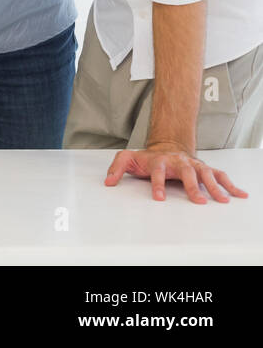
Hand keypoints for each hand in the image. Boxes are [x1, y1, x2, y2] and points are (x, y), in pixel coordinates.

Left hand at [104, 142, 248, 203]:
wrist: (166, 146)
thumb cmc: (146, 158)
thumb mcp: (127, 159)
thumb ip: (116, 168)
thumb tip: (108, 182)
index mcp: (159, 161)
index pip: (158, 172)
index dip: (157, 184)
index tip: (158, 198)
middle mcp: (178, 162)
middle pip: (186, 172)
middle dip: (192, 186)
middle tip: (198, 200)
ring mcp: (192, 164)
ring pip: (205, 173)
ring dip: (214, 186)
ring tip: (222, 200)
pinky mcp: (203, 168)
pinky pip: (219, 175)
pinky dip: (230, 185)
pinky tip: (240, 195)